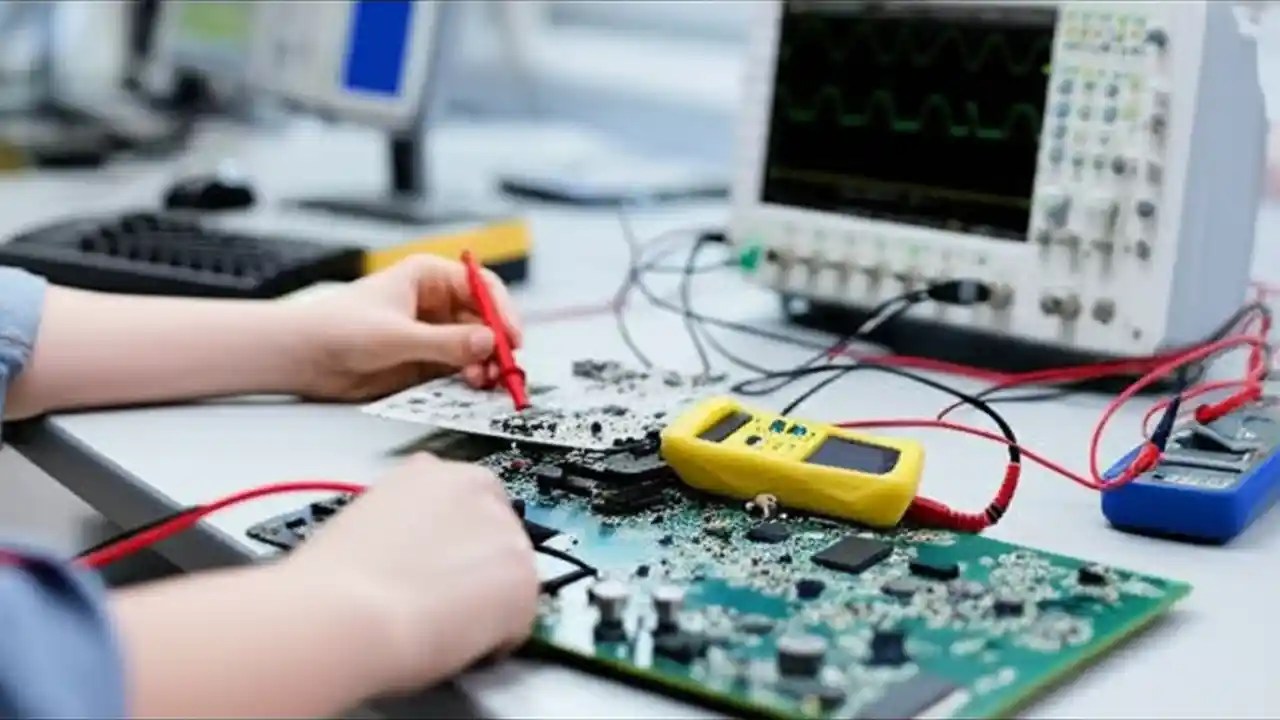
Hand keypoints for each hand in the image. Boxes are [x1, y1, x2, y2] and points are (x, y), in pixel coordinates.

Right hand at [282, 453, 538, 693]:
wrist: (343, 615)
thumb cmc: (334, 581)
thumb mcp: (365, 519)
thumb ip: (404, 521)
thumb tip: (412, 546)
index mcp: (433, 471)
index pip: (466, 503)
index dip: (454, 542)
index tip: (441, 563)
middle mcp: (479, 492)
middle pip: (494, 537)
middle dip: (474, 569)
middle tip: (437, 599)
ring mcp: (508, 535)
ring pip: (510, 578)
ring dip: (487, 603)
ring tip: (440, 624)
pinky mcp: (525, 583)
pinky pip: (519, 621)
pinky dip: (494, 640)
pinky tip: (454, 642)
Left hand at [287, 255, 523, 400]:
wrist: (302, 357)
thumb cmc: (337, 327)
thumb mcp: (396, 335)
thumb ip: (444, 342)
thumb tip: (488, 343)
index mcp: (429, 277)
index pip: (482, 287)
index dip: (502, 311)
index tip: (511, 336)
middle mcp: (436, 303)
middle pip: (484, 320)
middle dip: (496, 343)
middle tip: (504, 367)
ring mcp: (432, 333)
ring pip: (475, 347)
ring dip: (484, 363)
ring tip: (481, 380)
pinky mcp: (425, 360)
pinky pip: (458, 367)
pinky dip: (469, 377)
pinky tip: (470, 386)